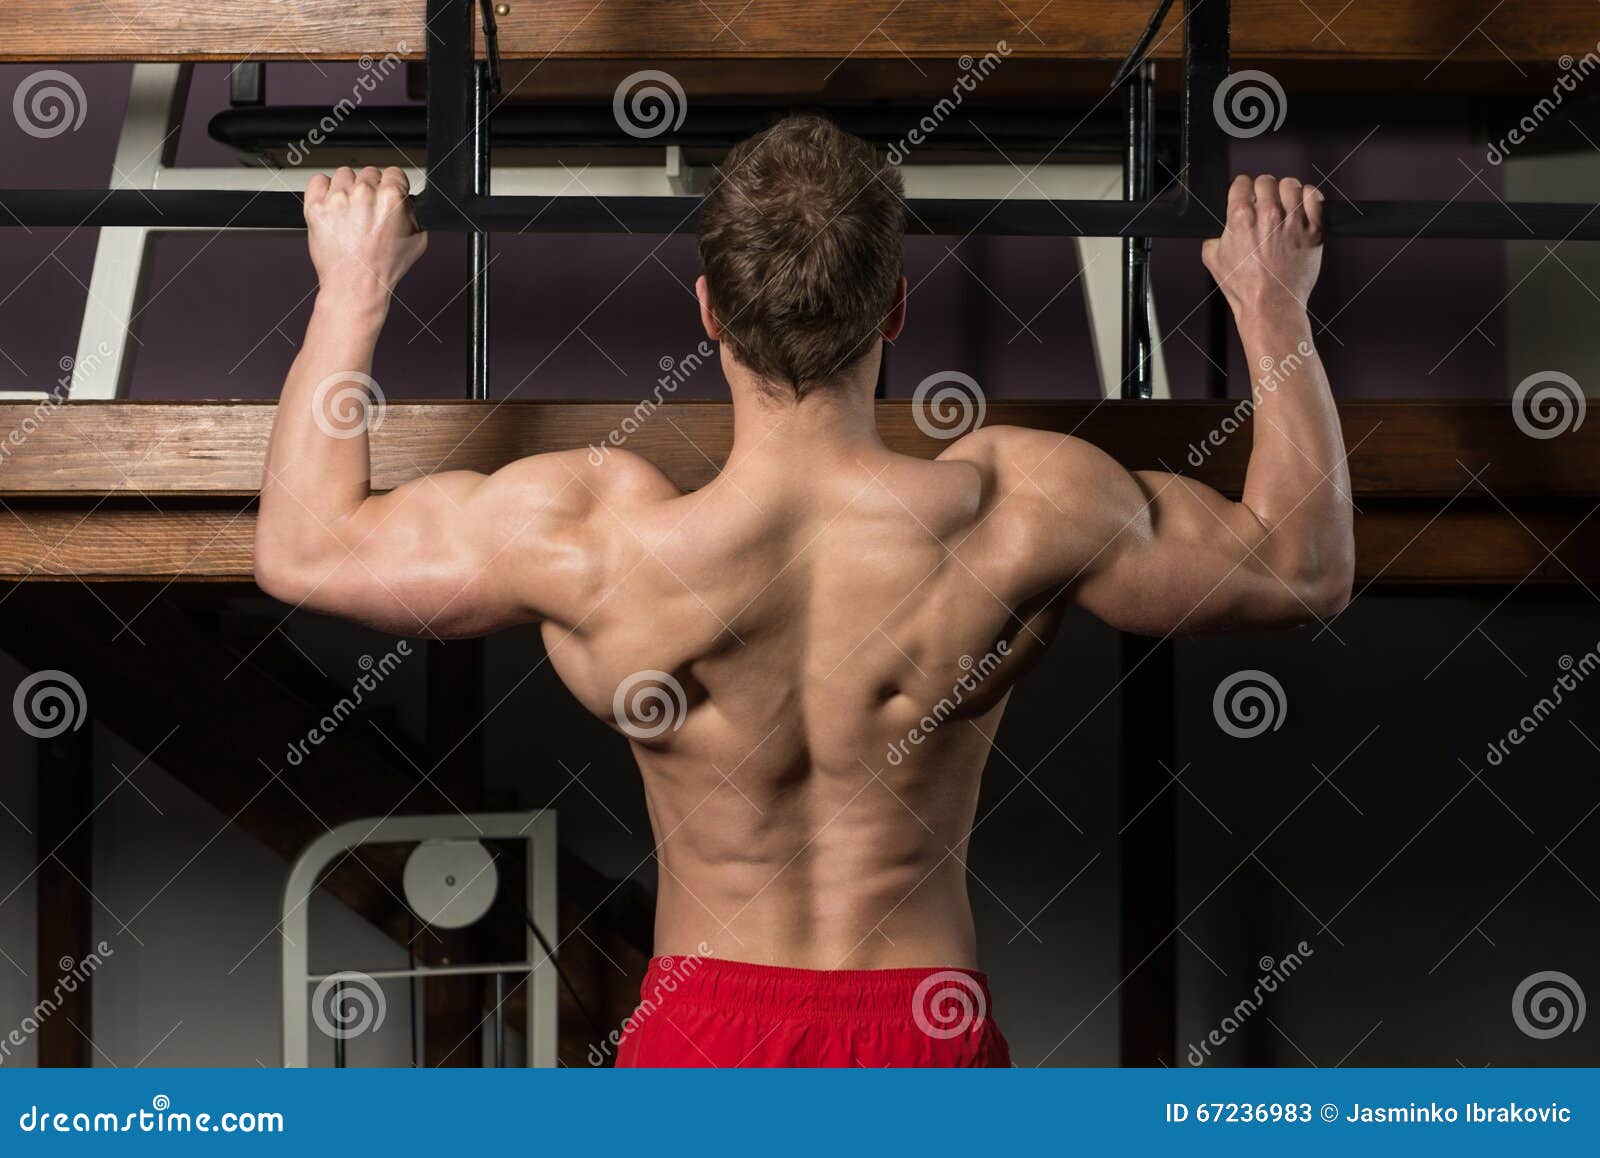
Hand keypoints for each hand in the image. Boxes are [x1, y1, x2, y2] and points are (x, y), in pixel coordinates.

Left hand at [304, 166, 426, 308]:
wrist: (355, 286)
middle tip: (369, 210)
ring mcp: (338, 199)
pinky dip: (324, 190)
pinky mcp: (316, 206)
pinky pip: (319, 181)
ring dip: (348, 188)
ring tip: (350, 210)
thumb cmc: (382, 268)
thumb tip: (407, 200)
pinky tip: (333, 206)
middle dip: (372, 189)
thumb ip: (414, 214)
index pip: (395, 172)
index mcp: (391, 198)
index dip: (394, 185)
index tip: (388, 195)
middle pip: (370, 173)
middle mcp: (364, 194)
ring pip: (345, 175)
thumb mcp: (417, 241)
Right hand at [1202, 174, 1322, 320]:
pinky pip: (1313, 196)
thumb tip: (1221, 228)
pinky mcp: (1313, 229)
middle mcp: (1268, 215)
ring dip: (1285, 192)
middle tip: (1264, 203)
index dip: (1242, 189)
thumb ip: (1215, 236)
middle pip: (1266, 181)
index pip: (1242, 183)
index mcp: (1240, 219)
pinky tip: (1301, 206)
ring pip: (1290, 184)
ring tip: (1284, 205)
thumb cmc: (1244, 288)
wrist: (1271, 306)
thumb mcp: (1213, 260)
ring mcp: (1293, 221)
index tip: (1246, 195)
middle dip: (1262, 190)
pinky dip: (1307, 197)